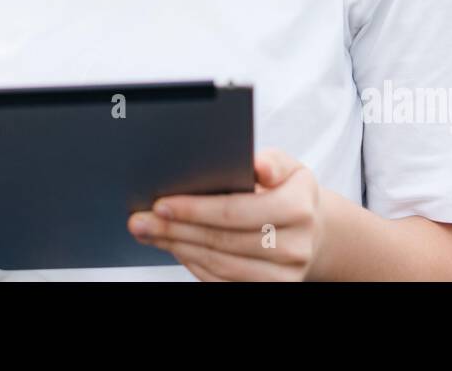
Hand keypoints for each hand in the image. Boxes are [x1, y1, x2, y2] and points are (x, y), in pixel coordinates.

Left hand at [126, 148, 326, 280]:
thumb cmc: (289, 190)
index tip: (161, 204)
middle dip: (175, 230)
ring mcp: (283, 275)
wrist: (312, 230)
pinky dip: (193, 264)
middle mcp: (295, 246)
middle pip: (222, 240)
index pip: (236, 210)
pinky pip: (222, 281)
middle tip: (140, 220)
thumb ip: (270, 162)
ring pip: (219, 264)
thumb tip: (258, 165)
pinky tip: (174, 247)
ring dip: (178, 248)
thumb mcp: (287, 167)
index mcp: (298, 208)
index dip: (195, 209)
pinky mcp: (270, 290)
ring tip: (149, 233)